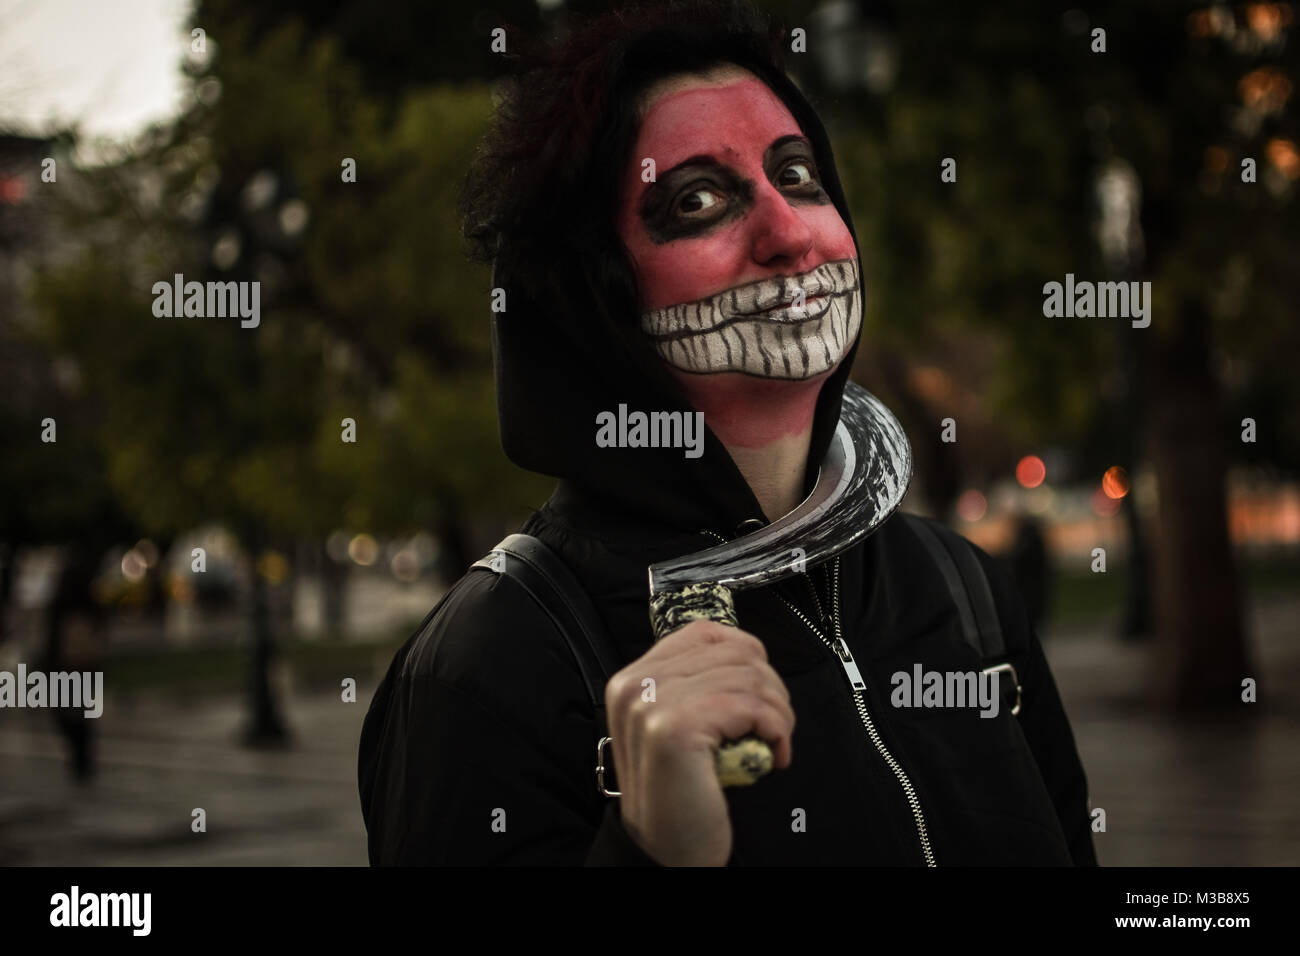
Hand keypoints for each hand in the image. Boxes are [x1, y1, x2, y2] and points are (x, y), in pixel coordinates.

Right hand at [604, 620, 793, 865]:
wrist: (667, 850)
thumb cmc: (682, 791)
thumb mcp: (678, 724)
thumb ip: (696, 685)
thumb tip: (747, 654)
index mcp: (633, 678)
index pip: (704, 633)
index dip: (747, 655)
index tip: (760, 691)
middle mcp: (635, 684)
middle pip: (734, 651)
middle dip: (771, 687)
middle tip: (775, 725)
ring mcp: (651, 703)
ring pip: (749, 677)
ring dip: (779, 711)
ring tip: (775, 741)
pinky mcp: (674, 728)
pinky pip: (751, 706)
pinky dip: (776, 729)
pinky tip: (773, 755)